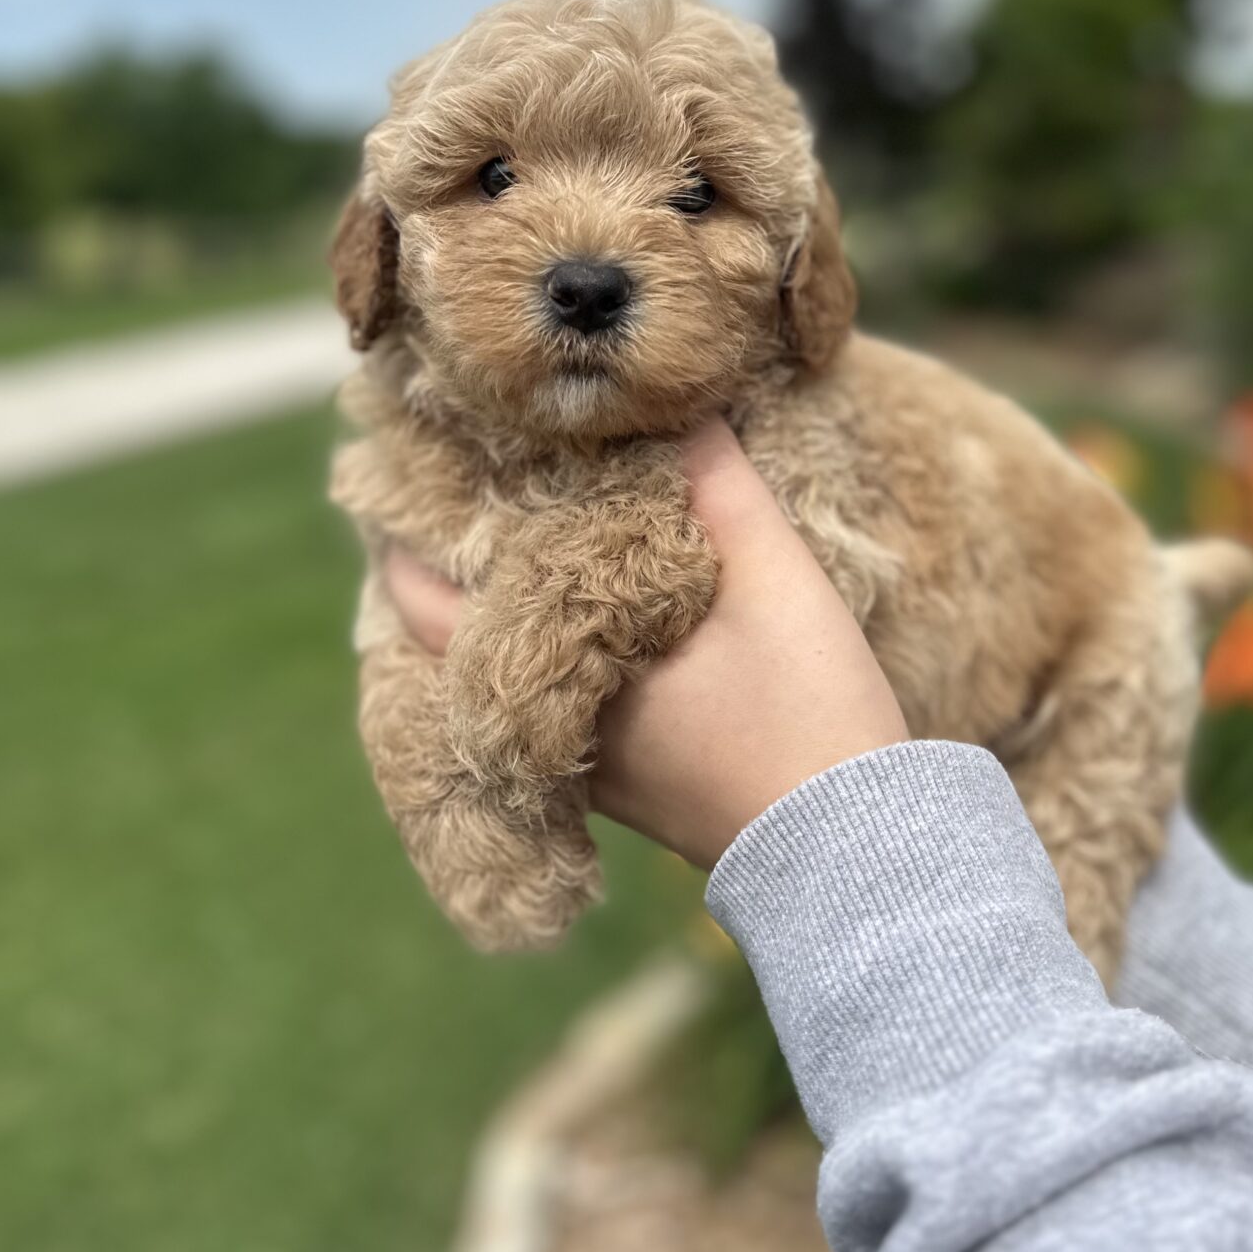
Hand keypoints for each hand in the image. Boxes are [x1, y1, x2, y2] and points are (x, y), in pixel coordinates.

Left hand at [382, 419, 908, 865]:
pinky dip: (552, 660)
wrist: (855, 845)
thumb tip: (680, 406)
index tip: (397, 481)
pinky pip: (558, 713)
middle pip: (453, 648)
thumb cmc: (806, 706)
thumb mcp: (772, 574)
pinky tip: (590, 625)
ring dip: (498, 621)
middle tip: (447, 509)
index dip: (406, 543)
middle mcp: (552, 730)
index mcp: (561, 671)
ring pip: (505, 683)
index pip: (429, 603)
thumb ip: (718, 481)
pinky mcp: (634, 795)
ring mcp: (590, 772)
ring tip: (511, 552)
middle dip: (447, 580)